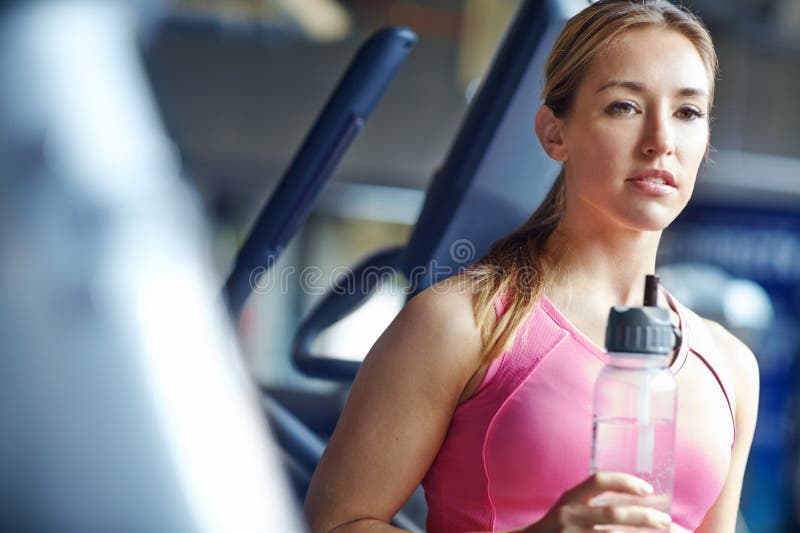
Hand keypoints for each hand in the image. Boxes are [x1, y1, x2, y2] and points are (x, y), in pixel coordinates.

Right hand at [524, 472, 672, 531]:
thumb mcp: (569, 507)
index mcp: (571, 499)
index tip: (647, 488)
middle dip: (643, 516)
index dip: (624, 482)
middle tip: (664, 519)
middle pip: (612, 514)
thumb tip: (637, 502)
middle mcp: (570, 516)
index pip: (598, 481)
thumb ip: (592, 502)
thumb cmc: (558, 525)